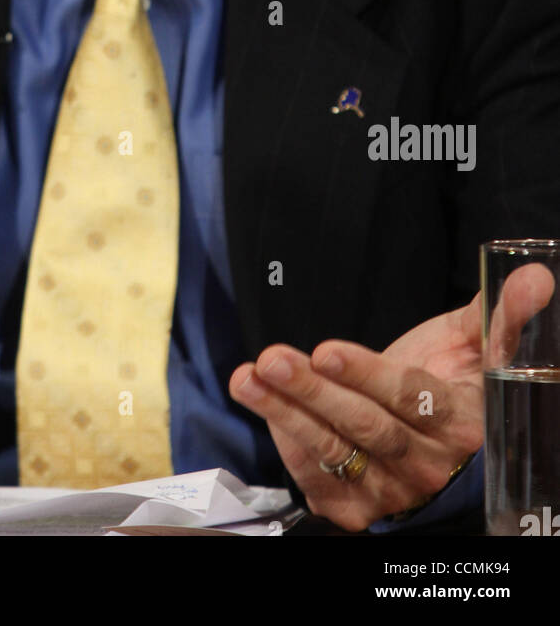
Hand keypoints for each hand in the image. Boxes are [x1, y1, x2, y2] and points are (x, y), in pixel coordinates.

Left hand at [229, 266, 554, 530]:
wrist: (444, 441)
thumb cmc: (458, 383)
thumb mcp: (480, 345)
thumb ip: (502, 315)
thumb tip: (535, 274)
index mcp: (461, 423)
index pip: (410, 400)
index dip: (368, 376)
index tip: (326, 351)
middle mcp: (428, 466)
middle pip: (365, 427)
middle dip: (313, 392)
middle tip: (271, 361)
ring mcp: (392, 491)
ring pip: (335, 452)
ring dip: (286, 413)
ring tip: (249, 378)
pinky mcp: (360, 506)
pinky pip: (319, 481)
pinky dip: (288, 448)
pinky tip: (264, 409)